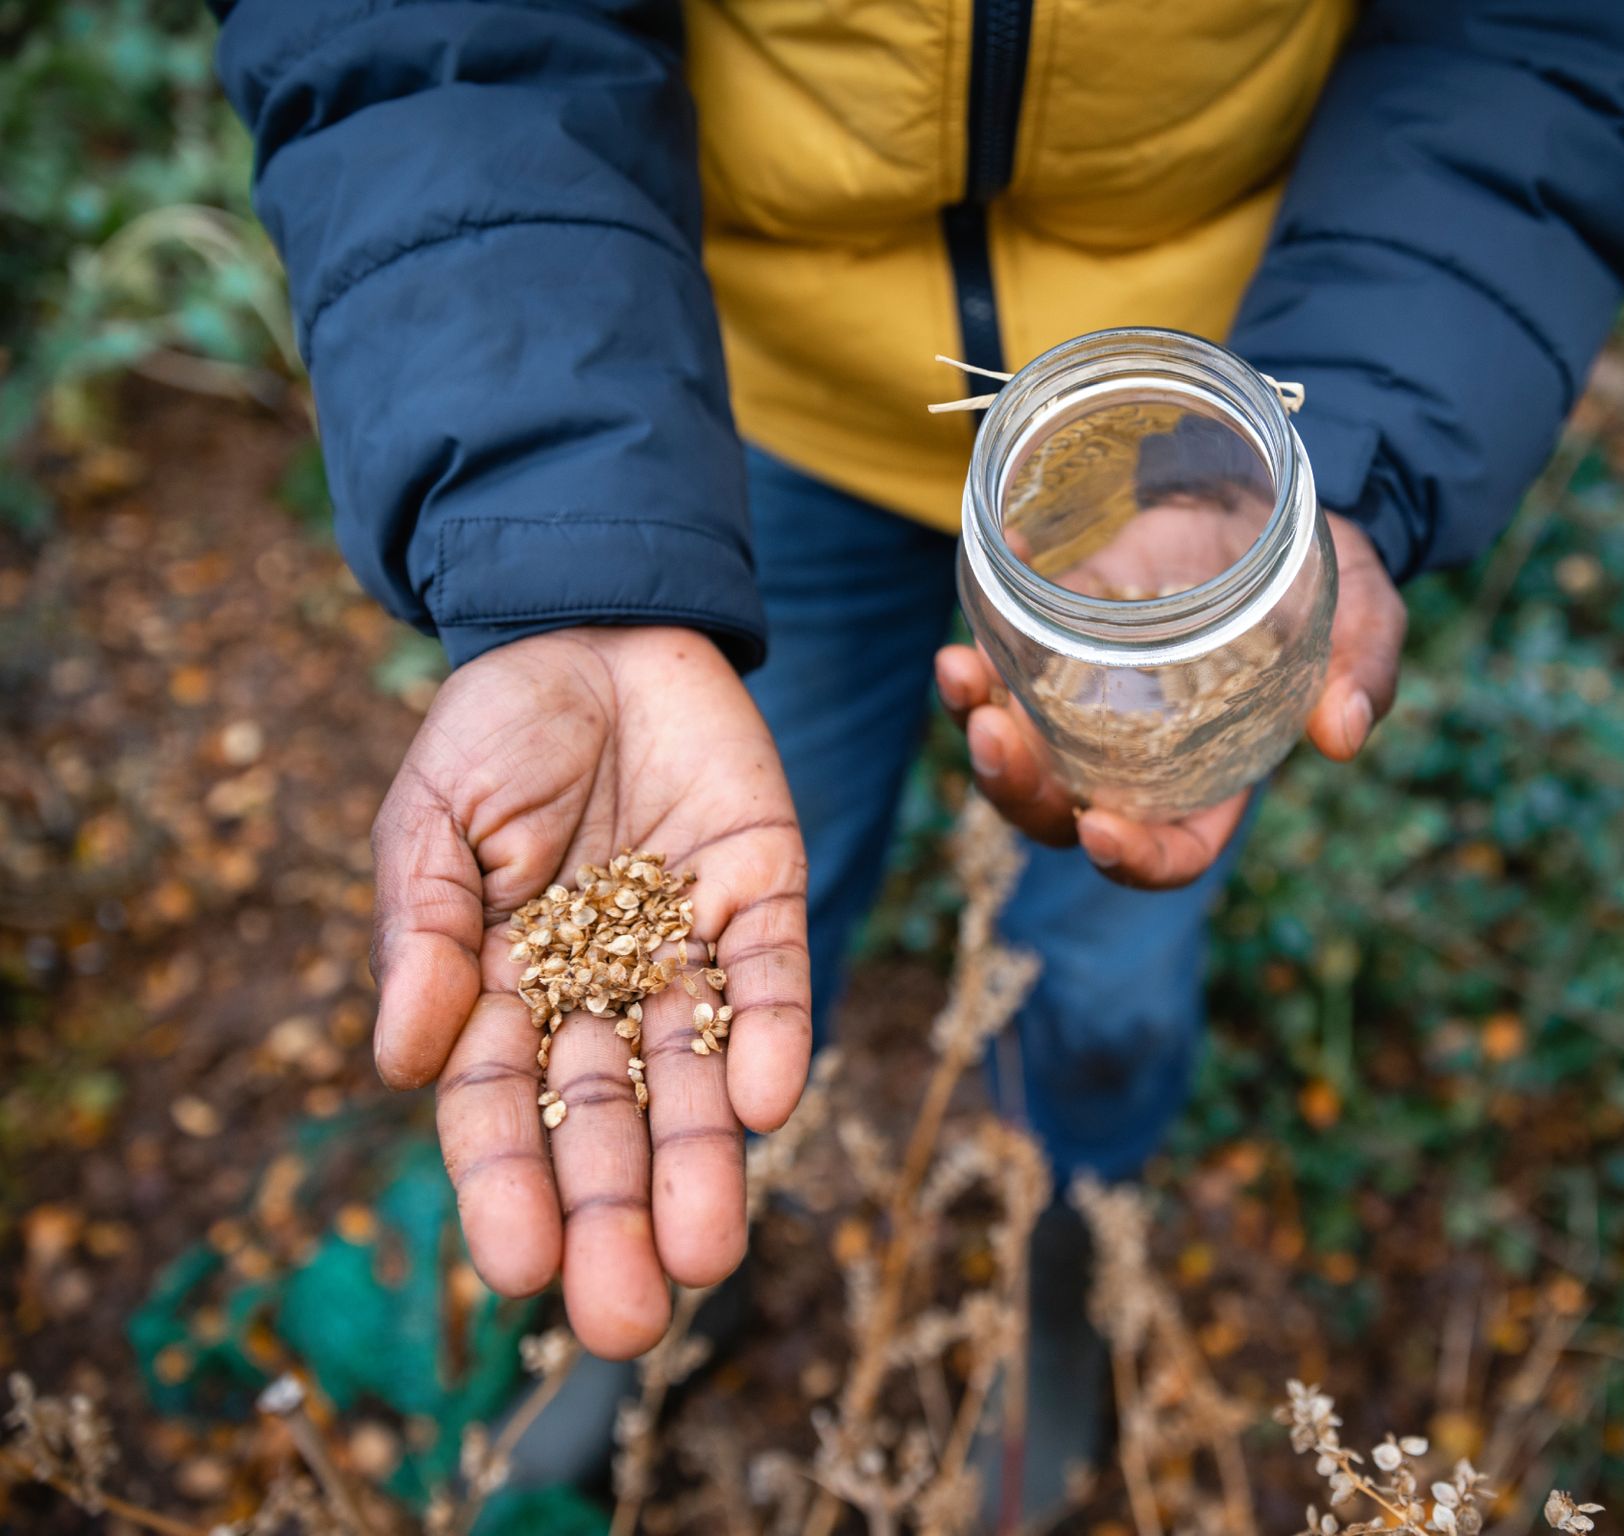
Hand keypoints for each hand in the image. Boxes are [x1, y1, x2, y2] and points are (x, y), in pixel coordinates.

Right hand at [370, 626, 808, 1357]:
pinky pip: (773, 980)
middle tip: (627, 1322)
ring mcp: (685, 948)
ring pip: (700, 1075)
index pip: (505, 1108)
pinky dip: (775, 1036)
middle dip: (617, 1217)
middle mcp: (602, 989)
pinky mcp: (764, 897)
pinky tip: (771, 1102)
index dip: (510, 1187)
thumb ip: (423, 933)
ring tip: (708, 1258)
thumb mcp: (431, 823)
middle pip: (611, 1121)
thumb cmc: (495, 731)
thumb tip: (398, 1061)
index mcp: (504, 987)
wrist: (595, 627)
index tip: (521, 1271)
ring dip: (706, 1161)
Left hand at [935, 512, 1405, 888]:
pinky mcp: (1056, 636)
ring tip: (959, 669)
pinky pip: (1006, 651)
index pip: (1169, 850)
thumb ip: (1362, 671)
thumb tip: (1341, 734)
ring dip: (973, 720)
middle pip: (1061, 810)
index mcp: (1214, 777)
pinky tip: (1004, 553)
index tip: (1100, 826)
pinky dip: (987, 613)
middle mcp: (1137, 755)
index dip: (1133, 858)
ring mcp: (1087, 699)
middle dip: (1018, 789)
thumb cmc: (1329, 580)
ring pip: (1015, 743)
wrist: (1280, 501)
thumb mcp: (1367, 618)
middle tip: (997, 735)